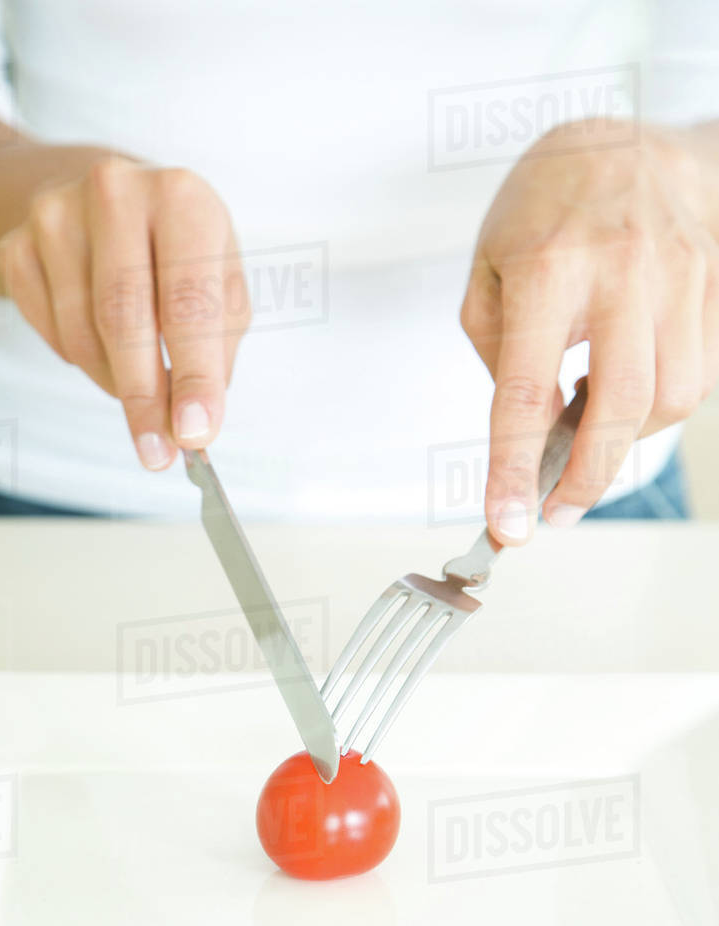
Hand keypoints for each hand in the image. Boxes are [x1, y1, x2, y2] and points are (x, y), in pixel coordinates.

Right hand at [0, 156, 249, 470]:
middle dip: (144, 398)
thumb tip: (192, 425)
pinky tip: (101, 345)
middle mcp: (115, 192)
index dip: (193, 375)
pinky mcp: (15, 244)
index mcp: (183, 197)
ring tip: (140, 388)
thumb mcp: (222, 288)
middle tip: (158, 451)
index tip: (195, 432)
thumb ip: (215, 352)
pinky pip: (48, 331)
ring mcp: (55, 214)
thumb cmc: (180, 256)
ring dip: (116, 382)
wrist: (111, 204)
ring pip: (82, 333)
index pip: (189, 302)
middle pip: (124, 318)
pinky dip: (79, 358)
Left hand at [460, 119, 718, 542]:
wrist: (628, 142)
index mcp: (548, 268)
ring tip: (590, 428)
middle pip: (620, 407)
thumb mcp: (489, 268)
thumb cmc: (546, 206)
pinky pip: (698, 373)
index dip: (513, 470)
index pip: (525, 393)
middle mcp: (621, 271)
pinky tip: (628, 390)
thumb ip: (501, 353)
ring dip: (629, 439)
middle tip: (557, 511)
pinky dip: (660, 404)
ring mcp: (678, 275)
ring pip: (672, 398)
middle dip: (587, 480)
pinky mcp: (712, 285)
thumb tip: (535, 430)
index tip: (508, 524)